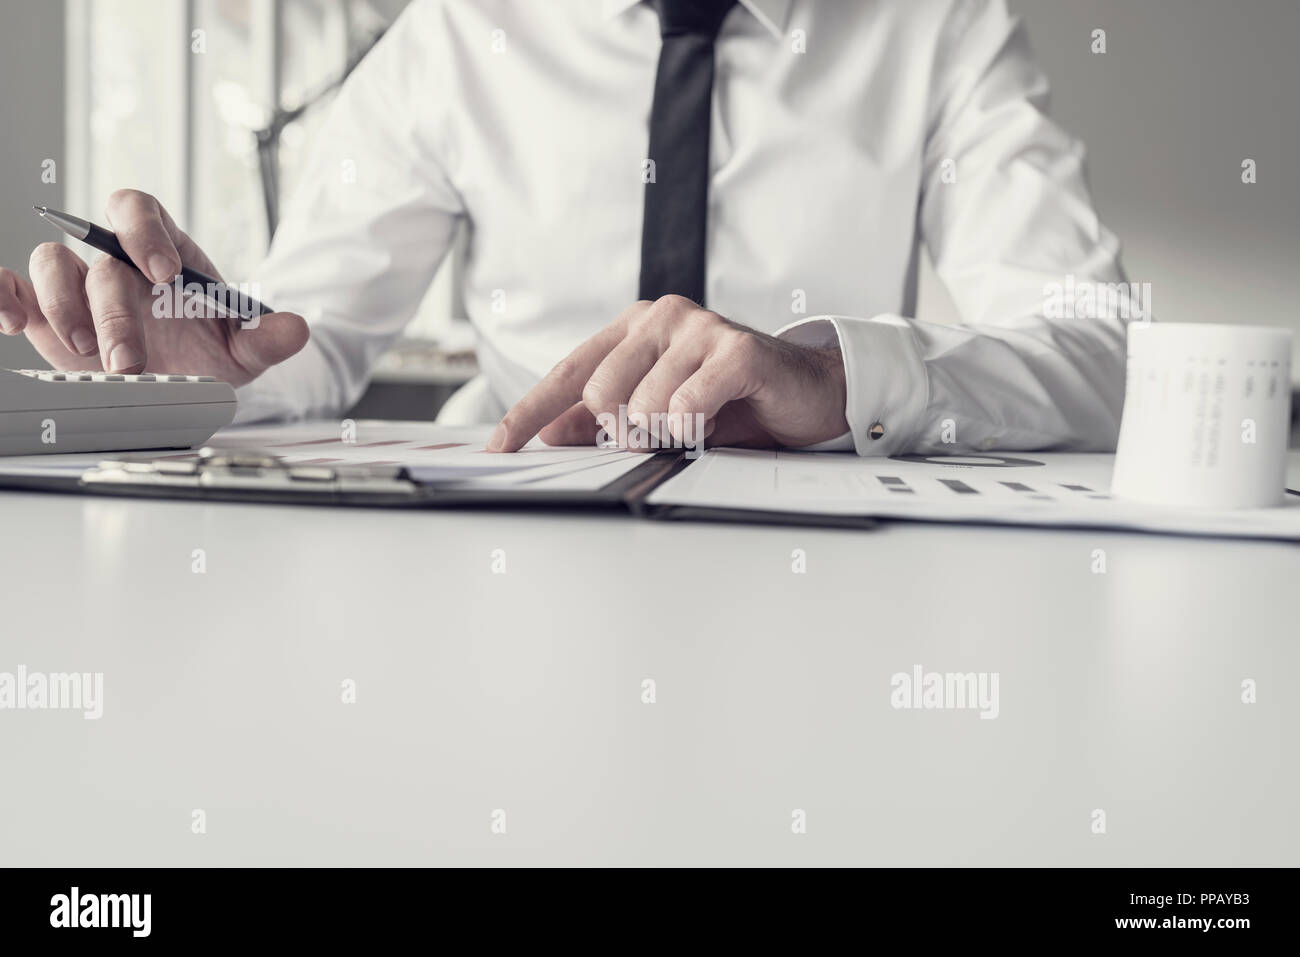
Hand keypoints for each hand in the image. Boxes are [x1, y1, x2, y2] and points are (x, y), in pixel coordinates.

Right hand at [0, 189, 307, 383]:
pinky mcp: (46, 312)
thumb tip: (297, 329)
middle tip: (131, 359)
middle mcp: (114, 258)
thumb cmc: (209, 348)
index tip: (164, 273)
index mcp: (161, 247)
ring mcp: (78, 284)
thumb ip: (267, 336)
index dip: (144, 231)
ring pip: (50, 264)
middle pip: (97, 254)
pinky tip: (11, 320)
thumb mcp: (244, 346)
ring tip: (89, 352)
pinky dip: (4, 296)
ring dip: (64, 308)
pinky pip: (14, 288)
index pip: (138, 209)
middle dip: (113, 308)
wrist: (185, 377)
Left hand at [488, 295, 848, 451]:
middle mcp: (661, 319)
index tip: (498, 448)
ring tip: (694, 430)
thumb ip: (607, 419)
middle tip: (657, 440)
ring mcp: (699, 328)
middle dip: (621, 432)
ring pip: (642, 402)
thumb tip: (552, 434)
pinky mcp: (735, 349)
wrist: (808, 394)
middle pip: (599, 391)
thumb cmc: (732, 402)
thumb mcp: (660, 414)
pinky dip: (692, 426)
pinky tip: (711, 424)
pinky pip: (688, 402)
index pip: (567, 374)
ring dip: (664, 434)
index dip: (529, 413)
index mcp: (633, 330)